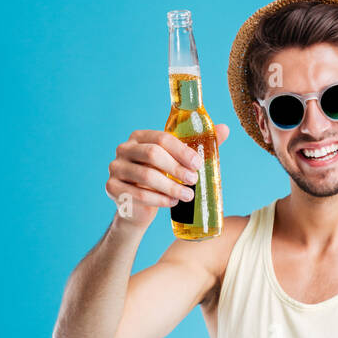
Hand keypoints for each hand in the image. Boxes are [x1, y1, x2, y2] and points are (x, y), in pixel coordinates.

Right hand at [106, 124, 229, 229]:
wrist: (137, 209)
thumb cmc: (160, 181)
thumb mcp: (176, 163)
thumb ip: (197, 146)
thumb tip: (225, 129)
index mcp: (139, 137)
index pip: (162, 138)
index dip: (182, 151)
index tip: (198, 164)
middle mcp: (124, 149)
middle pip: (153, 154)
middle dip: (177, 169)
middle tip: (194, 181)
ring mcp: (115, 168)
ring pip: (146, 176)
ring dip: (171, 187)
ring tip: (188, 196)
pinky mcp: (112, 188)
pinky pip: (138, 193)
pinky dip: (158, 199)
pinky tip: (172, 203)